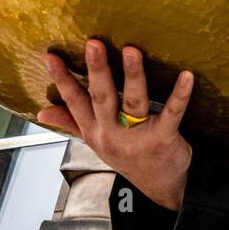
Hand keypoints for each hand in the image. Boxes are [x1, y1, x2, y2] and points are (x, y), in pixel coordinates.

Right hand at [37, 39, 193, 211]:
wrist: (161, 186)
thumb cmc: (129, 157)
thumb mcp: (95, 143)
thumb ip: (71, 124)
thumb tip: (42, 112)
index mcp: (94, 131)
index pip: (74, 102)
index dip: (62, 80)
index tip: (51, 57)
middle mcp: (112, 134)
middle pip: (102, 98)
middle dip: (97, 70)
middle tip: (94, 44)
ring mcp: (137, 137)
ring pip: (133, 102)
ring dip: (132, 75)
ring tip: (131, 50)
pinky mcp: (163, 138)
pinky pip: (172, 113)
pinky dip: (180, 94)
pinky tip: (186, 76)